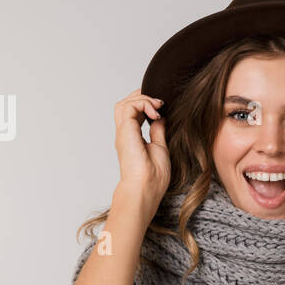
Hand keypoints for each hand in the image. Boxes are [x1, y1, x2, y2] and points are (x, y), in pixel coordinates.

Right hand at [113, 89, 171, 216]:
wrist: (146, 188)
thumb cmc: (153, 176)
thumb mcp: (160, 147)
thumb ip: (158, 131)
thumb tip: (161, 118)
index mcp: (132, 138)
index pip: (133, 112)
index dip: (145, 104)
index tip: (161, 107)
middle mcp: (125, 134)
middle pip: (125, 105)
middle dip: (141, 97)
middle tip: (159, 102)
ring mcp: (123, 132)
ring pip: (124, 104)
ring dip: (141, 99)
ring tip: (157, 106)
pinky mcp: (125, 132)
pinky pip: (129, 107)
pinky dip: (143, 104)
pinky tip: (155, 113)